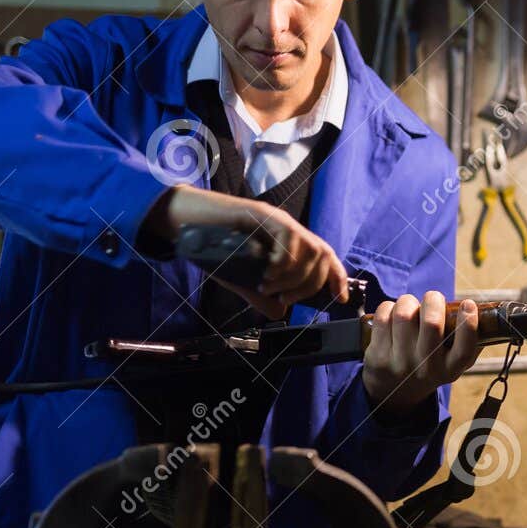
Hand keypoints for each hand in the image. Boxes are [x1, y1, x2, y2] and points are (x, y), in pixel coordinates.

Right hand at [144, 185, 346, 318]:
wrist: (186, 224)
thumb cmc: (214, 249)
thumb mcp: (242, 280)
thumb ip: (261, 296)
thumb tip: (281, 313)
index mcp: (289, 243)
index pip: (325, 257)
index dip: (337, 277)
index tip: (340, 298)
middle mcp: (289, 230)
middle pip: (322, 256)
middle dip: (308, 285)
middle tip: (282, 298)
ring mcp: (278, 220)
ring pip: (310, 249)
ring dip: (294, 276)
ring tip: (268, 286)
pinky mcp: (264, 214)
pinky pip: (289, 238)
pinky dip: (283, 262)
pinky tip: (265, 273)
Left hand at [361, 291, 479, 415]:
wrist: (395, 391)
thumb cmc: (431, 365)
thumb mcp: (453, 363)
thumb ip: (469, 343)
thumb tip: (487, 316)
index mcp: (451, 369)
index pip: (464, 349)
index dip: (468, 324)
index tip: (468, 304)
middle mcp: (427, 368)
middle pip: (431, 323)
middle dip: (433, 299)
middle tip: (433, 298)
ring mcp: (401, 363)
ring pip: (404, 314)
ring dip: (408, 301)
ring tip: (410, 305)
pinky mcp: (378, 356)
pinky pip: (383, 317)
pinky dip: (388, 307)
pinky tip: (392, 313)